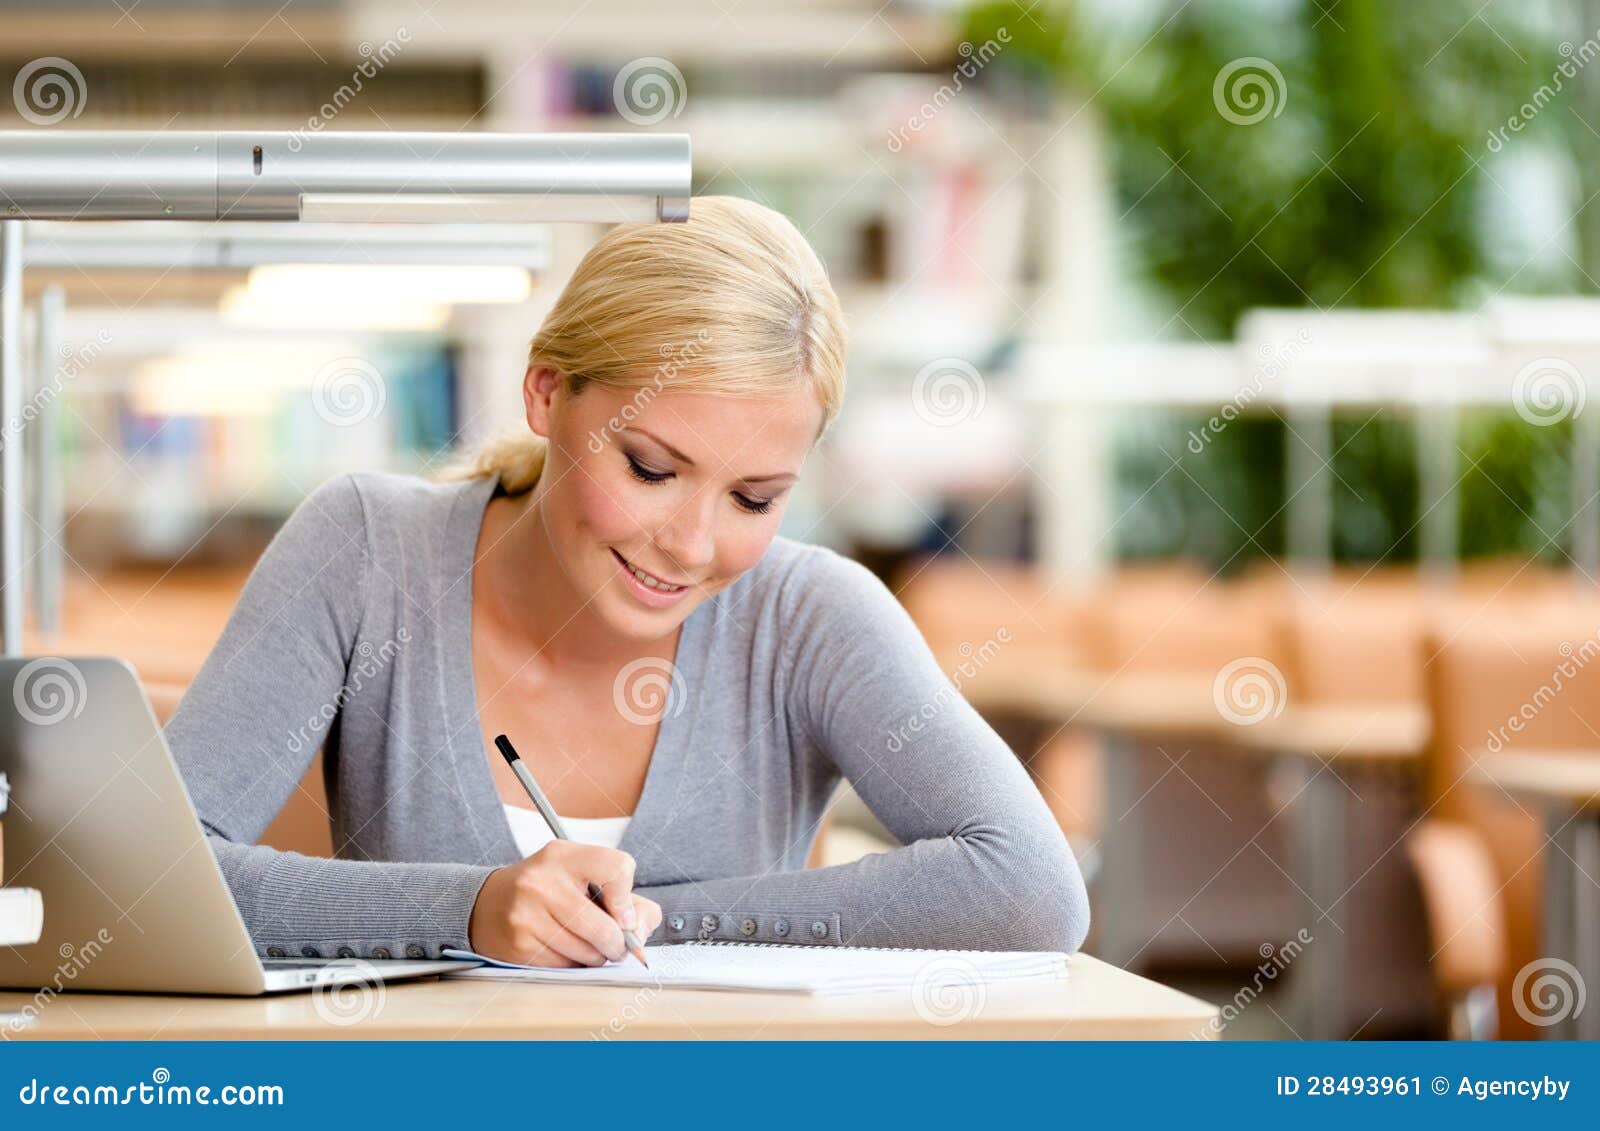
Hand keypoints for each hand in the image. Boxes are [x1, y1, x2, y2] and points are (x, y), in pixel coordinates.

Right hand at [467, 840, 662, 966]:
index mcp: (564, 857)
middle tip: (617, 946)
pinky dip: (574, 964)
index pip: (617, 868)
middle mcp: (543, 883)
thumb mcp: (580, 874)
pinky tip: (564, 950)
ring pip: (588, 953)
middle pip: (606, 928)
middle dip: (619, 944)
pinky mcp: (519, 946)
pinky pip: (566, 966)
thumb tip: (642, 930)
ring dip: (597, 957)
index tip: (624, 914)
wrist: (486, 905)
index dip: (628, 898)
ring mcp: (528, 916)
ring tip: (587, 945)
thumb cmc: (545, 889)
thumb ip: (622, 895)